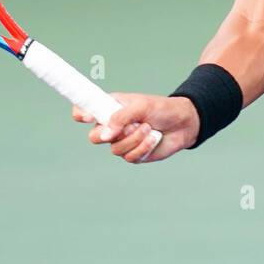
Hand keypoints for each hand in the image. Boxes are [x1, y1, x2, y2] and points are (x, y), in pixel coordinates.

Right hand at [70, 93, 200, 163]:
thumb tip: (105, 135)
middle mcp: (112, 126)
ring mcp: (122, 141)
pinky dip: (143, 147)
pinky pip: (130, 157)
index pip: (86, 110)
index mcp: (110, 108)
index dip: (80, 114)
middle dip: (107, 135)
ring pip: (115, 149)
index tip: (86, 117)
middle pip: (94, 137)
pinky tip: (153, 138)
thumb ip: (121, 118)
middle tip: (125, 128)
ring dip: (133, 139)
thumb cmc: (161, 109)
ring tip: (148, 128)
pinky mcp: (134, 154)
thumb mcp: (141, 106)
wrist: (183, 123)